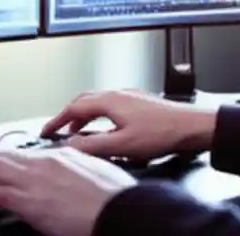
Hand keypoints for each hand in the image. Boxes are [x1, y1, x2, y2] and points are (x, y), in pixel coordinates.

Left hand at [0, 148, 135, 235]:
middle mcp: (45, 162)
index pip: (29, 153)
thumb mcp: (102, 177)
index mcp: (65, 155)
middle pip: (5, 155)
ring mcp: (33, 179)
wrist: (121, 212)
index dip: (12, 159)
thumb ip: (84, 174)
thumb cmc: (117, 200)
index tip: (5, 163)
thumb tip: (82, 181)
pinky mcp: (26, 200)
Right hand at [40, 89, 215, 160]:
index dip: (58, 119)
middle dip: (68, 115)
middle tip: (58, 129)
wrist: (192, 126)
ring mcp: (130, 96)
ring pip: (98, 102)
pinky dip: (99, 116)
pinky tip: (106, 129)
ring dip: (84, 116)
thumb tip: (71, 145)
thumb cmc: (163, 132)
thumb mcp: (123, 145)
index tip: (48, 129)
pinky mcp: (139, 103)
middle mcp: (118, 93)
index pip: (74, 107)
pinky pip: (111, 105)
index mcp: (110, 100)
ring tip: (79, 131)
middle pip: (84, 100)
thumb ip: (93, 145)